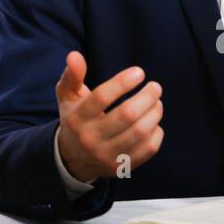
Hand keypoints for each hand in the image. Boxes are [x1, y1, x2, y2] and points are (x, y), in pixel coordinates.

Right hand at [56, 52, 163, 184]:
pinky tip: (154, 123)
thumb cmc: (75, 119)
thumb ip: (72, 75)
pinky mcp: (120, 167)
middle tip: (155, 87)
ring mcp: (106, 155)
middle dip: (146, 97)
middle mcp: (91, 138)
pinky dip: (156, 133)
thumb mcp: (67, 96)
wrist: (72, 159)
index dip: (123, 82)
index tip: (139, 72)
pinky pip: (147, 150)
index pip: (101, 97)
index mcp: (77, 118)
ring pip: (139, 132)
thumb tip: (75, 55)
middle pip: (126, 115)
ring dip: (154, 113)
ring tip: (157, 102)